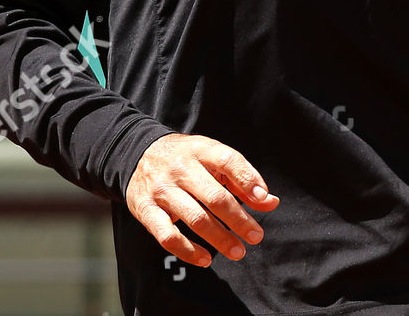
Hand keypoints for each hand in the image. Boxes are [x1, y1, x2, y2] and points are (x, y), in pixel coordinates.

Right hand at [124, 133, 279, 267]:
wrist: (137, 154)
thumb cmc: (186, 160)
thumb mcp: (212, 159)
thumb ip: (241, 180)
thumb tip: (270, 202)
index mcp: (201, 150)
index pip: (227, 160)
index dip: (248, 179)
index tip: (263, 199)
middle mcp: (180, 168)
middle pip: (214, 196)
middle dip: (238, 219)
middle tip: (256, 236)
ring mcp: (162, 189)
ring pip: (195, 218)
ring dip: (220, 238)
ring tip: (238, 251)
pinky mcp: (145, 209)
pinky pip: (167, 236)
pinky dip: (188, 251)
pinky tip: (205, 259)